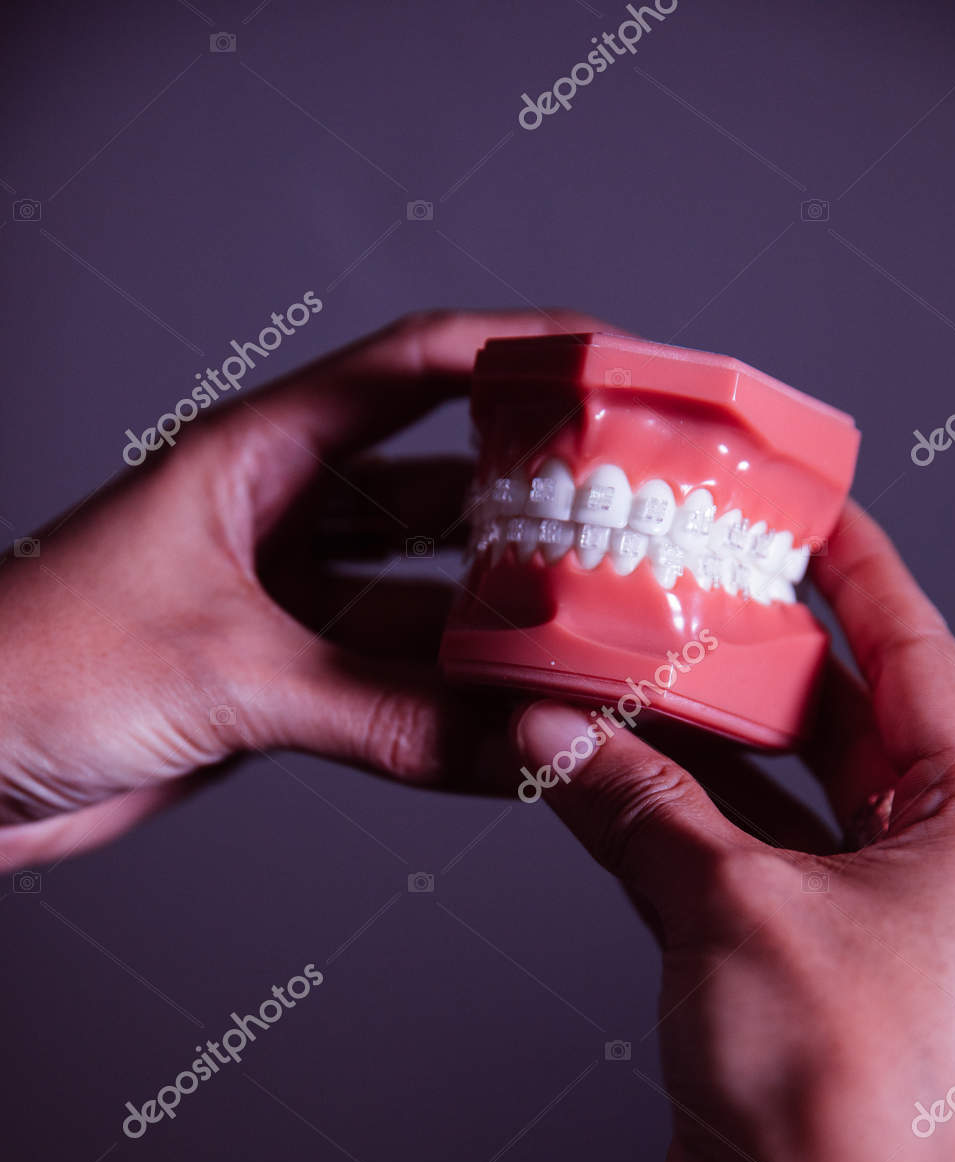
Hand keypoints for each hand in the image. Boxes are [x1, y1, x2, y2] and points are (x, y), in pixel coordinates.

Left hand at [0, 308, 603, 869]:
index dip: (516, 356)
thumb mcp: (225, 673)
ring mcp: (280, 604)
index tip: (610, 371)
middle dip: (531, 511)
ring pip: (420, 601)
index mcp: (257, 455)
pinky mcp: (274, 685)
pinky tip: (510, 728)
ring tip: (588, 645)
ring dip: (495, 627)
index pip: (414, 369)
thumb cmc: (27, 667)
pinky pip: (387, 685)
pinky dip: (447, 709)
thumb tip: (512, 748)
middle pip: (438, 491)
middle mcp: (278, 518)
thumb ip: (379, 715)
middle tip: (630, 536)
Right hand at [512, 498, 954, 1161]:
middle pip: (835, 726)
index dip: (859, 572)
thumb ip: (640, 805)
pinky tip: (590, 778)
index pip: (913, 659)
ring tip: (614, 669)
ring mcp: (853, 931)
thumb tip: (554, 729)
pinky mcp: (783, 982)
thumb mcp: (732, 906)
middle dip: (753, 657)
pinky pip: (719, 870)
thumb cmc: (834, 1088)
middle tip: (678, 581)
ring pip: (764, 801)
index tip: (806, 504)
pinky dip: (658, 827)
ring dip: (685, 748)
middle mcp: (924, 874)